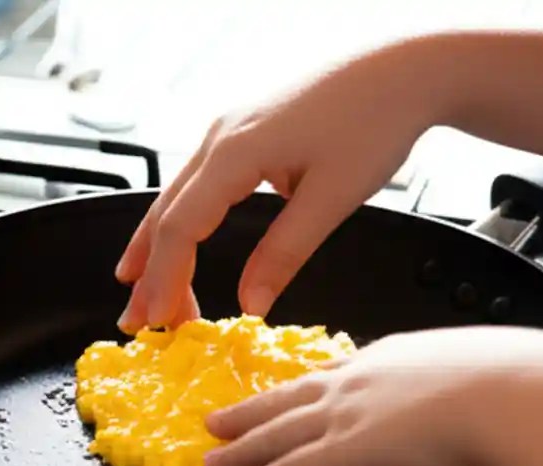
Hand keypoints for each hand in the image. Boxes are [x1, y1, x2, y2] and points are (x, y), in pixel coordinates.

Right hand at [114, 42, 433, 331]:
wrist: (405, 69)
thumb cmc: (375, 120)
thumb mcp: (331, 199)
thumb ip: (284, 254)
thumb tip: (250, 303)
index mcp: (234, 152)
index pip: (181, 228)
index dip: (166, 279)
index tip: (159, 320)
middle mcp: (221, 136)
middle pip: (167, 213)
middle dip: (149, 270)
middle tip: (138, 319)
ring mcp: (230, 129)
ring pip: (177, 196)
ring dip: (158, 245)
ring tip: (140, 286)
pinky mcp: (247, 130)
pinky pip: (198, 181)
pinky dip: (181, 218)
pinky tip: (177, 239)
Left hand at [203, 326, 542, 465]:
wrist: (523, 398)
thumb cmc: (523, 386)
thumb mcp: (486, 370)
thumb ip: (466, 384)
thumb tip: (478, 402)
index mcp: (397, 354)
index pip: (339, 370)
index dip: (308, 386)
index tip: (290, 390)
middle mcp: (362, 379)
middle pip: (292, 397)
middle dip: (254, 411)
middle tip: (220, 420)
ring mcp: (348, 415)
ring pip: (277, 435)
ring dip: (240, 450)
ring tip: (212, 458)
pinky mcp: (343, 455)